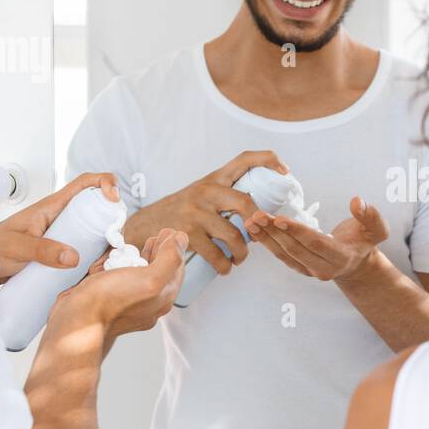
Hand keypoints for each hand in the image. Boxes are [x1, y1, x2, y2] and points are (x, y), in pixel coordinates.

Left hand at [0, 173, 118, 282]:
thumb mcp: (17, 248)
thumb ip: (42, 250)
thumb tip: (73, 257)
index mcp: (53, 206)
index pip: (85, 184)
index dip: (104, 184)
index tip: (114, 200)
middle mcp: (64, 217)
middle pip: (99, 210)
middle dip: (112, 225)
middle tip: (110, 246)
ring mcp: (67, 234)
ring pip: (98, 234)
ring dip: (105, 249)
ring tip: (98, 267)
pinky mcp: (66, 251)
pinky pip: (89, 252)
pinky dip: (96, 262)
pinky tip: (91, 274)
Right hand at [54, 228, 187, 344]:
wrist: (75, 322)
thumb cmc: (110, 302)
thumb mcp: (149, 278)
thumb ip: (169, 259)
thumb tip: (181, 239)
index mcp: (162, 298)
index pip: (176, 268)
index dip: (174, 247)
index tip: (169, 232)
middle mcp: (147, 302)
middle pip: (158, 271)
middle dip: (158, 252)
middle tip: (157, 236)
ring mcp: (126, 301)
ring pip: (136, 274)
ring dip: (137, 257)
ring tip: (138, 244)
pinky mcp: (106, 298)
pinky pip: (116, 278)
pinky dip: (115, 265)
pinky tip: (112, 257)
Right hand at [121, 150, 288, 275]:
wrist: (143, 226)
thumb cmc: (179, 212)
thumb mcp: (200, 195)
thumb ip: (224, 197)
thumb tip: (257, 214)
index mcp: (213, 180)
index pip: (243, 160)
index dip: (268, 160)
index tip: (285, 171)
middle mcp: (206, 191)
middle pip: (246, 203)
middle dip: (259, 223)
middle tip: (258, 238)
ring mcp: (196, 212)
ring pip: (235, 236)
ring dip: (242, 254)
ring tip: (239, 260)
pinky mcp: (188, 233)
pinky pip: (217, 254)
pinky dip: (224, 266)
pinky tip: (225, 268)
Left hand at [244, 196, 388, 281]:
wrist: (356, 263)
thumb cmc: (364, 241)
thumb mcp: (376, 229)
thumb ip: (370, 215)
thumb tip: (357, 201)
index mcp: (342, 258)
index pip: (316, 244)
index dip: (297, 232)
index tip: (279, 218)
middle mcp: (324, 269)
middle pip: (295, 250)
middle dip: (275, 233)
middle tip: (257, 215)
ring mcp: (310, 271)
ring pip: (284, 255)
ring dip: (266, 238)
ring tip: (250, 221)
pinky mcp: (300, 268)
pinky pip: (281, 256)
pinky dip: (267, 243)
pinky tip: (254, 230)